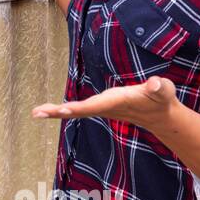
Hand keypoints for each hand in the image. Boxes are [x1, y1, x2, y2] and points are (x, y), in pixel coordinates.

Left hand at [32, 76, 179, 133]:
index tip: (63, 109)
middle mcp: (105, 107)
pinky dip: (63, 109)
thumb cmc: (161, 99)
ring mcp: (101, 108)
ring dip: (55, 111)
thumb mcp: (164, 91)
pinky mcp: (99, 106)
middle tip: (37, 113)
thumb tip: (155, 84)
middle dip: (58, 112)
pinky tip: (50, 109)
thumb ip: (160, 88)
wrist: (159, 115)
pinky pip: (77, 108)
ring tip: (36, 112)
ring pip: (75, 110)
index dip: (79, 107)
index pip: (95, 105)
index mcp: (117, 102)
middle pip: (78, 110)